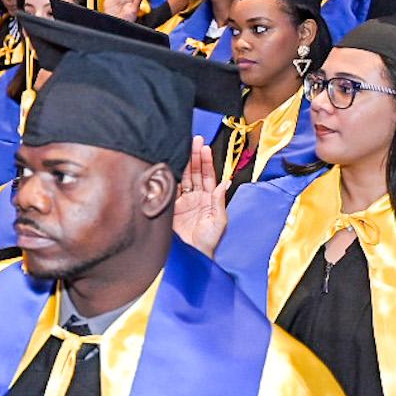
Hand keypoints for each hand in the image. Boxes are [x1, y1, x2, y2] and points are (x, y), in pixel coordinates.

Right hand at [172, 135, 228, 254]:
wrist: (192, 255)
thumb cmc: (208, 242)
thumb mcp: (219, 221)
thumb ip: (219, 201)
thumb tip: (225, 182)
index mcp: (209, 199)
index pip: (208, 176)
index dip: (206, 161)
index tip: (204, 147)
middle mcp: (196, 197)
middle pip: (195, 172)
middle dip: (195, 155)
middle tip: (194, 140)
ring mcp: (183, 201)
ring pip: (183, 177)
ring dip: (184, 162)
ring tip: (184, 147)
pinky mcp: (171, 206)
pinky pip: (171, 188)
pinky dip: (170, 176)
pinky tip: (170, 165)